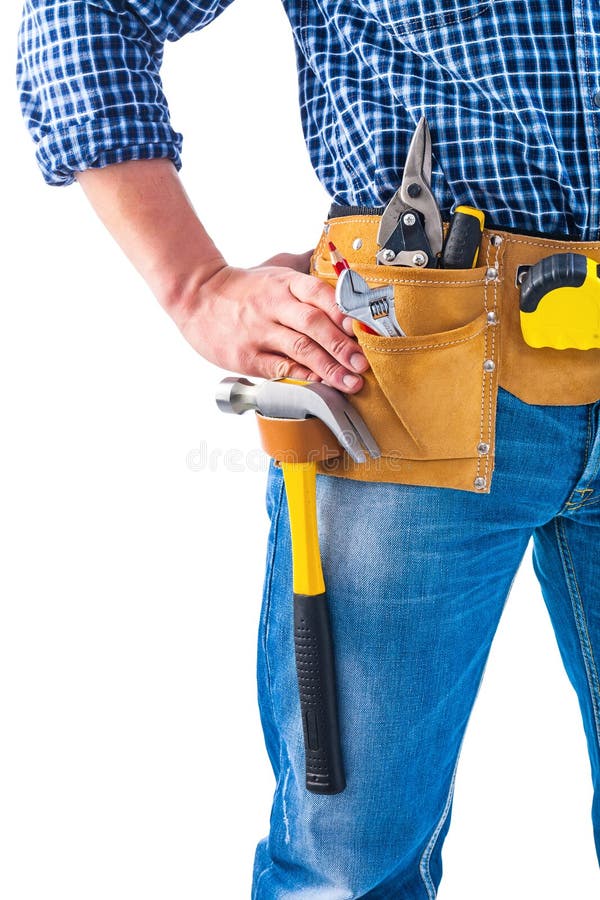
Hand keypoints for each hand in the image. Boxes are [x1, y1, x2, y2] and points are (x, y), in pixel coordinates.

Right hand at [177, 257, 368, 392]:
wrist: (196, 297)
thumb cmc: (242, 287)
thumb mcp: (275, 268)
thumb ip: (307, 267)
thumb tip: (341, 263)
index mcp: (285, 283)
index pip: (319, 294)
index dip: (343, 311)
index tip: (362, 328)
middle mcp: (274, 306)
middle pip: (313, 325)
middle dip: (342, 346)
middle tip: (362, 363)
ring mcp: (260, 332)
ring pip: (300, 350)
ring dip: (329, 368)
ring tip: (350, 382)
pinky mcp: (248, 356)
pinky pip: (280, 369)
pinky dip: (302, 377)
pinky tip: (319, 385)